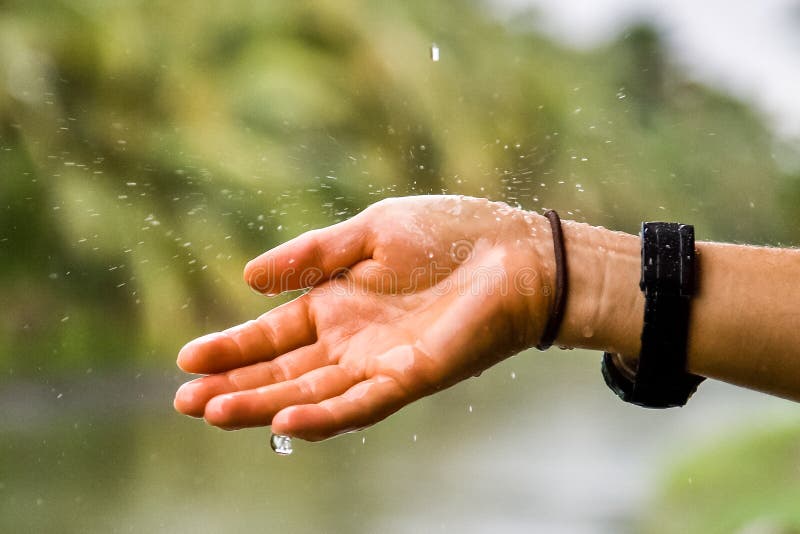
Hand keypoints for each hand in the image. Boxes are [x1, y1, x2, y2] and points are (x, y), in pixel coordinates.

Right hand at [174, 195, 555, 440]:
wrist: (515, 252)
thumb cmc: (449, 234)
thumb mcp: (371, 231)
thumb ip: (312, 255)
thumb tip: (247, 277)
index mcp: (337, 302)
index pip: (273, 334)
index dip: (231, 348)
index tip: (187, 361)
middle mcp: (351, 339)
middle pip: (282, 372)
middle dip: (233, 386)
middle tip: (183, 401)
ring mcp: (378, 362)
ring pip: (311, 393)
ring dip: (263, 405)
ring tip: (212, 413)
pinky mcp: (410, 377)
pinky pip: (361, 404)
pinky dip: (324, 416)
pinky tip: (285, 421)